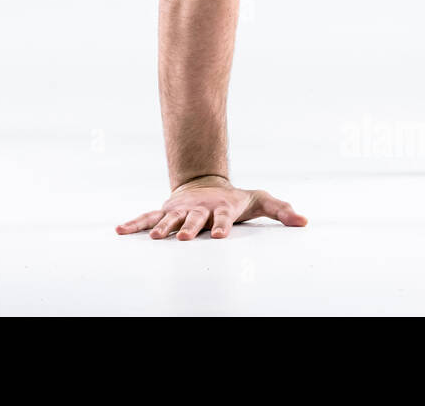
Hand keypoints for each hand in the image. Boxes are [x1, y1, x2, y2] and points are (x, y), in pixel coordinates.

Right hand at [115, 175, 307, 239]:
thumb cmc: (235, 199)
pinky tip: (119, 231)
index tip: (221, 235)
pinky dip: (134, 224)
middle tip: (185, 238)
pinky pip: (147, 218)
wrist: (206, 186)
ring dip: (162, 229)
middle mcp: (198, 210)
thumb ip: (281, 210)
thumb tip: (305, 221)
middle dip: (189, 228)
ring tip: (153, 239)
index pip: (223, 219)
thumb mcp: (260, 201)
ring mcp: (180, 211)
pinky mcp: (166, 212)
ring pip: (169, 221)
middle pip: (194, 220)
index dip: (222, 226)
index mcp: (221, 209)